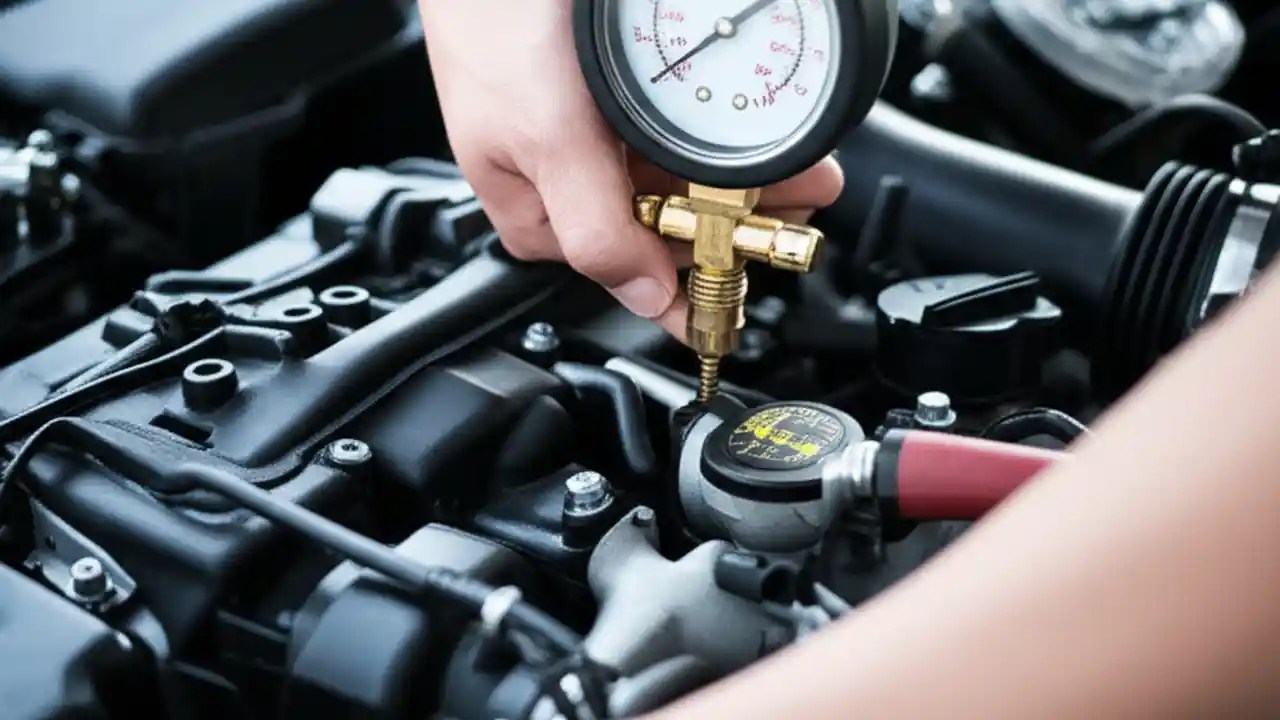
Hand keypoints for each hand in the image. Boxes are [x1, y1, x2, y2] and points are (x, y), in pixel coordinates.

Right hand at [420, 0, 843, 338]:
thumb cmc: (491, 20)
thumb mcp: (544, 139)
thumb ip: (594, 227)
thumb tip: (647, 298)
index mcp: (540, 214)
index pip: (628, 271)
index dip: (694, 284)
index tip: (749, 293)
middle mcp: (570, 181)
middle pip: (667, 223)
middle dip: (739, 221)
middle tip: (798, 206)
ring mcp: (597, 135)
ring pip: (683, 178)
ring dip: (745, 180)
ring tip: (801, 172)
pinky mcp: (620, 94)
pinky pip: (683, 132)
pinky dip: (724, 138)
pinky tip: (760, 135)